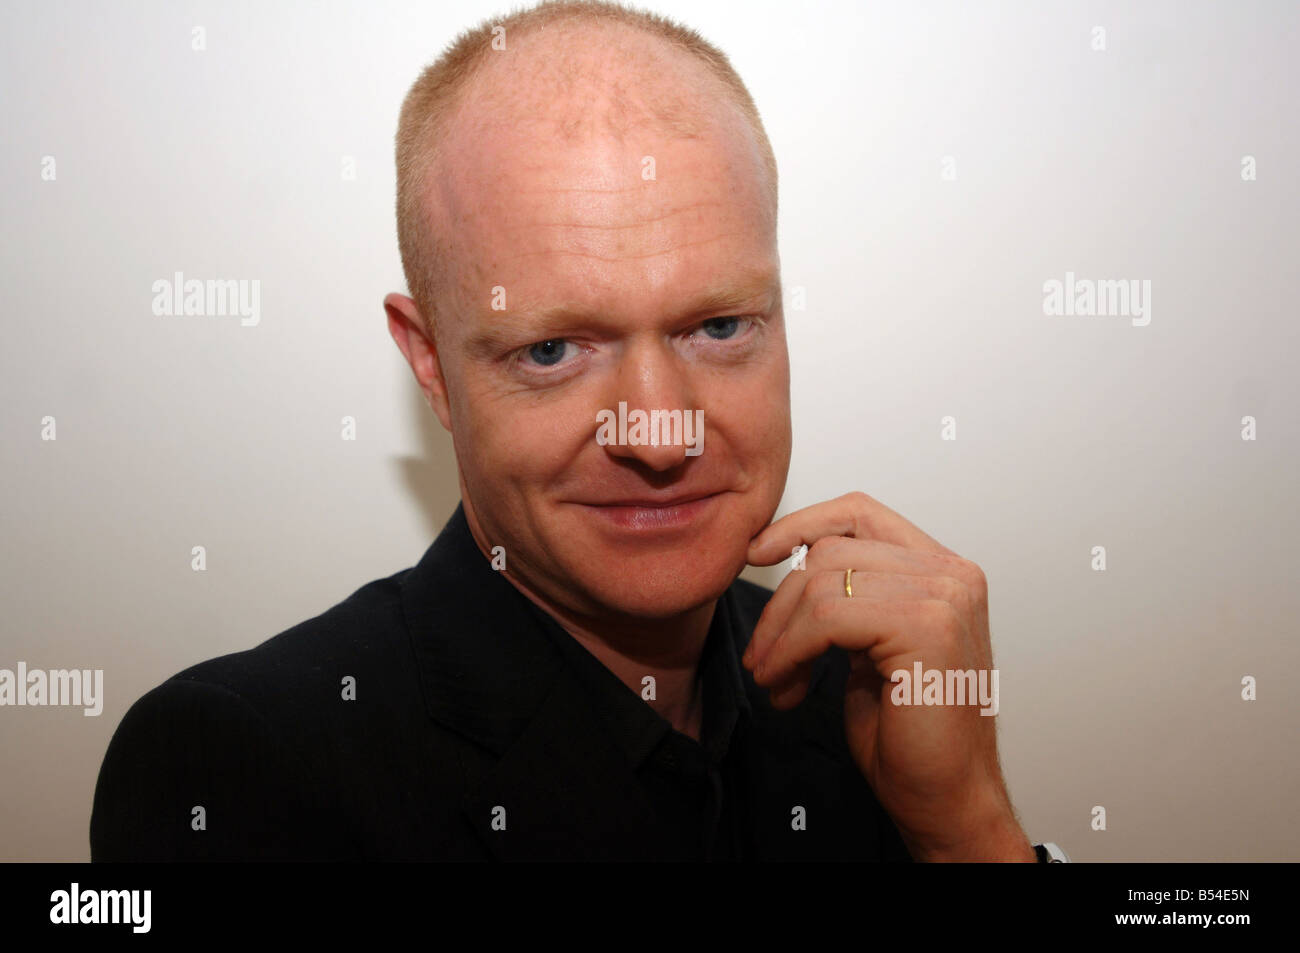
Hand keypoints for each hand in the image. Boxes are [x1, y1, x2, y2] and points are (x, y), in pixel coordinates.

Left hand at [743, 492, 1033, 861]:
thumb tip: (786, 563)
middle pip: (829, 550)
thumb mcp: (869, 646)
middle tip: (762, 656)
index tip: (757, 554)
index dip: (800, 525)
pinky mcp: (927, 627)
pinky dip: (789, 650)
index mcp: (942, 571)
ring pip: (821, 582)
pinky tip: (785, 685)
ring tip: (775, 677)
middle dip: (779, 604)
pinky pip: (826, 616)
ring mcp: (945, 597)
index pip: (859, 513)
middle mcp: (952, 574)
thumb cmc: (910, 734)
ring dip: (780, 634)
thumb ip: (847, 598)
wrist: (946, 799)